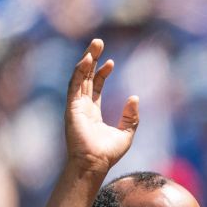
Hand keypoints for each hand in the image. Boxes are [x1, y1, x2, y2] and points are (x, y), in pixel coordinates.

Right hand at [64, 39, 138, 173]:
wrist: (95, 164)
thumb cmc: (108, 154)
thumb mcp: (126, 133)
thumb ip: (131, 117)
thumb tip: (134, 97)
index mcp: (92, 111)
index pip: (95, 86)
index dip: (102, 73)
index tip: (111, 63)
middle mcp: (82, 106)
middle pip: (85, 76)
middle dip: (92, 59)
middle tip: (99, 43)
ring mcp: (75, 105)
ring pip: (79, 76)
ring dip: (86, 60)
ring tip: (95, 45)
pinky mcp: (72, 107)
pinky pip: (75, 84)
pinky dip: (80, 72)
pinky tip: (87, 60)